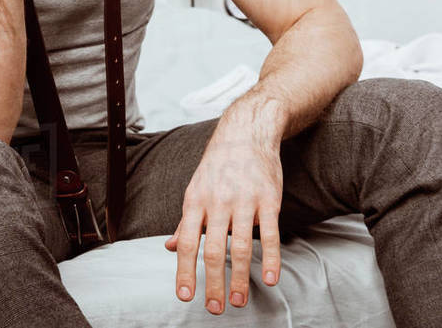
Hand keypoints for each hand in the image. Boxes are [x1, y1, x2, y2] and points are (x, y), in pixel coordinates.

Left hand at [163, 126, 283, 315]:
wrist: (246, 132)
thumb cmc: (217, 165)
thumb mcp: (195, 189)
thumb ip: (185, 222)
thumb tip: (169, 247)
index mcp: (194, 201)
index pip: (186, 242)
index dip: (184, 271)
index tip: (185, 297)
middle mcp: (217, 202)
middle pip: (213, 250)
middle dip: (212, 283)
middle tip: (215, 308)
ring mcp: (244, 201)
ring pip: (241, 246)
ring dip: (240, 278)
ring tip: (239, 301)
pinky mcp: (269, 200)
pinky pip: (271, 234)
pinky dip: (271, 259)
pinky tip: (271, 279)